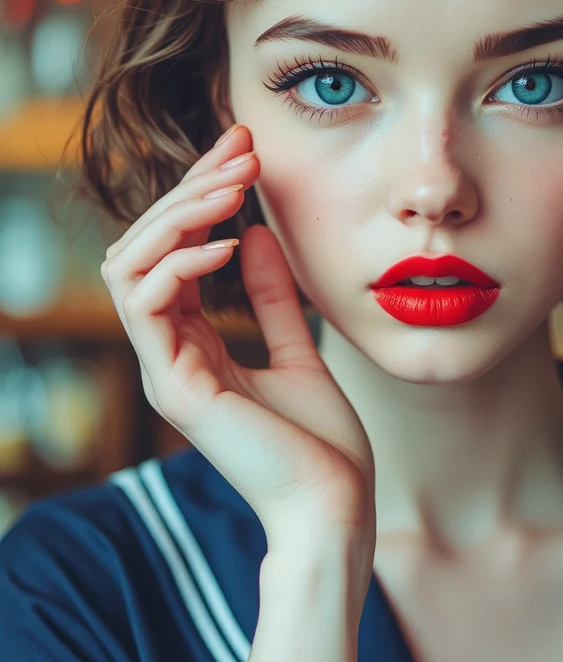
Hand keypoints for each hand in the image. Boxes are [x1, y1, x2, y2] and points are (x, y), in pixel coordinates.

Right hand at [100, 125, 375, 563]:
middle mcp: (167, 356)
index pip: (170, 253)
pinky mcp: (174, 390)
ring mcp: (163, 373)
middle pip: (141, 248)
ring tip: (232, 188)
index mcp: (191, 348)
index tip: (244, 151)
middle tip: (240, 152)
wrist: (336, 509)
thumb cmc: (323, 447)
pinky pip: (145, 304)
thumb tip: (256, 235)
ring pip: (128, 266)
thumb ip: (271, 299)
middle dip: (187, 190)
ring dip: (177, 215)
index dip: (199, 195)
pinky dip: (179, 262)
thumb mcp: (298, 352)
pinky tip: (229, 242)